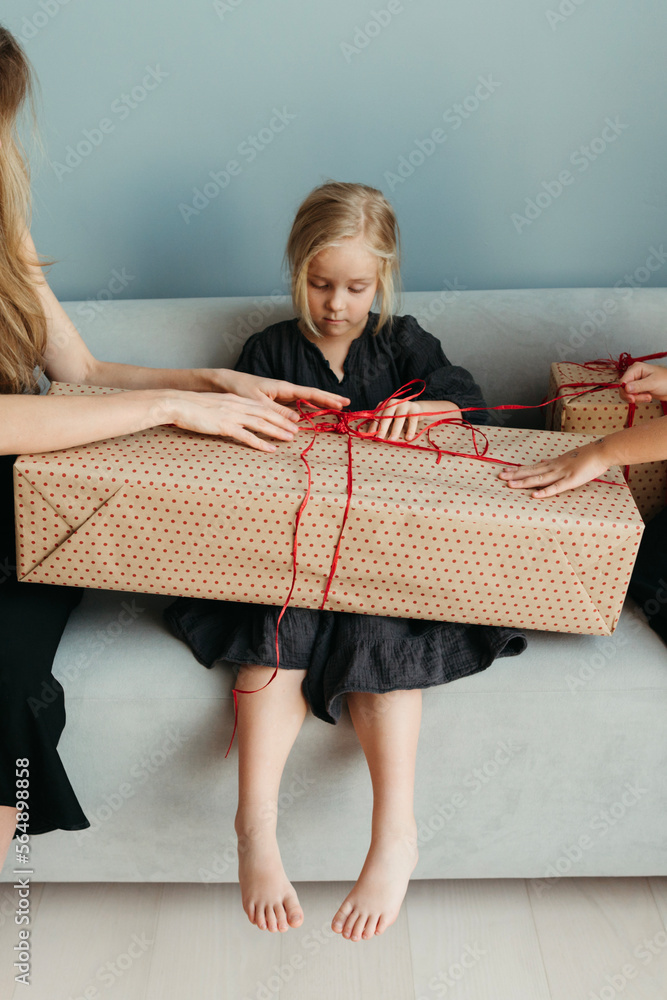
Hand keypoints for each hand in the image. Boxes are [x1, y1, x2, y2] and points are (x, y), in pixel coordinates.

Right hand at [163, 391, 303, 451]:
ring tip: (290, 438)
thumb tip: (233, 419)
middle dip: (283, 422)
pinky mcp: (224, 426)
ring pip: (261, 423)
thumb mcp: (214, 405)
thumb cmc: (192, 407)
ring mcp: (232, 415)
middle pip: (266, 414)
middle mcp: (237, 405)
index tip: (288, 420)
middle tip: (297, 431)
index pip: (261, 406)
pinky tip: (271, 449)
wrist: (178, 403)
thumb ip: (226, 410)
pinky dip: (260, 443)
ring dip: (277, 431)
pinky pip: (246, 436)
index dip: (277, 413)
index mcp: (235, 400)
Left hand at [209, 370, 348, 414]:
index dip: (327, 398)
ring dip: (321, 402)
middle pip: (312, 394)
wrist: (226, 381)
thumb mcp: (257, 403)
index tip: (342, 402)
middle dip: (330, 398)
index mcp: (283, 387)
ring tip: (337, 406)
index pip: (310, 393)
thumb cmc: (240, 389)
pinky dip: (307, 407)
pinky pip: (296, 404)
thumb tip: (297, 421)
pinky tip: (314, 412)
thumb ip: (276, 412)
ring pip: (306, 399)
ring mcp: (282, 395)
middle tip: (347, 403)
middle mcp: (285, 390)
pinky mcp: (276, 400)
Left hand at [366, 398, 423, 441]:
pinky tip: (408, 438)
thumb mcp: (390, 416)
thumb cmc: (400, 415)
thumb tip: (371, 434)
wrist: (417, 408)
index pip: (378, 416)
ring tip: (392, 440)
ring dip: (395, 430)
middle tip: (379, 438)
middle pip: (387, 416)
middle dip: (382, 428)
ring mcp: (404, 405)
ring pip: (399, 419)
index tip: (370, 435)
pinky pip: (412, 421)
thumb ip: (382, 421)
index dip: (374, 425)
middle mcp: (394, 403)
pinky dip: (410, 430)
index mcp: (385, 405)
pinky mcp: (415, 409)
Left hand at [497, 440, 609, 497]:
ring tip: (509, 485)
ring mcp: (562, 473)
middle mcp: (555, 467)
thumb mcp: (567, 458)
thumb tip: (542, 462)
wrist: (602, 451)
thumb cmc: (588, 455)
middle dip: (515, 475)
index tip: (506, 470)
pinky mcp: (571, 480)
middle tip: (500, 476)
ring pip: (539, 479)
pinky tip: (534, 495)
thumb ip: (554, 462)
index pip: (533, 467)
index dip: (519, 469)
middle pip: (531, 471)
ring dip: (523, 482)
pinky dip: (544, 492)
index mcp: (554, 463)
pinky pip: (556, 488)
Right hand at [620, 362, 666, 403]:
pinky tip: (648, 397)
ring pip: (627, 394)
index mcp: (636, 369)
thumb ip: (639, 386)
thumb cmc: (665, 381)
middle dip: (633, 396)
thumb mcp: (653, 383)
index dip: (625, 390)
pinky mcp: (637, 389)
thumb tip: (625, 388)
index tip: (632, 398)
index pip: (623, 380)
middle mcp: (633, 375)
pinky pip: (632, 396)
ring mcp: (635, 382)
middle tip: (645, 398)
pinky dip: (638, 399)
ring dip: (637, 398)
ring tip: (648, 397)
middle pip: (623, 388)